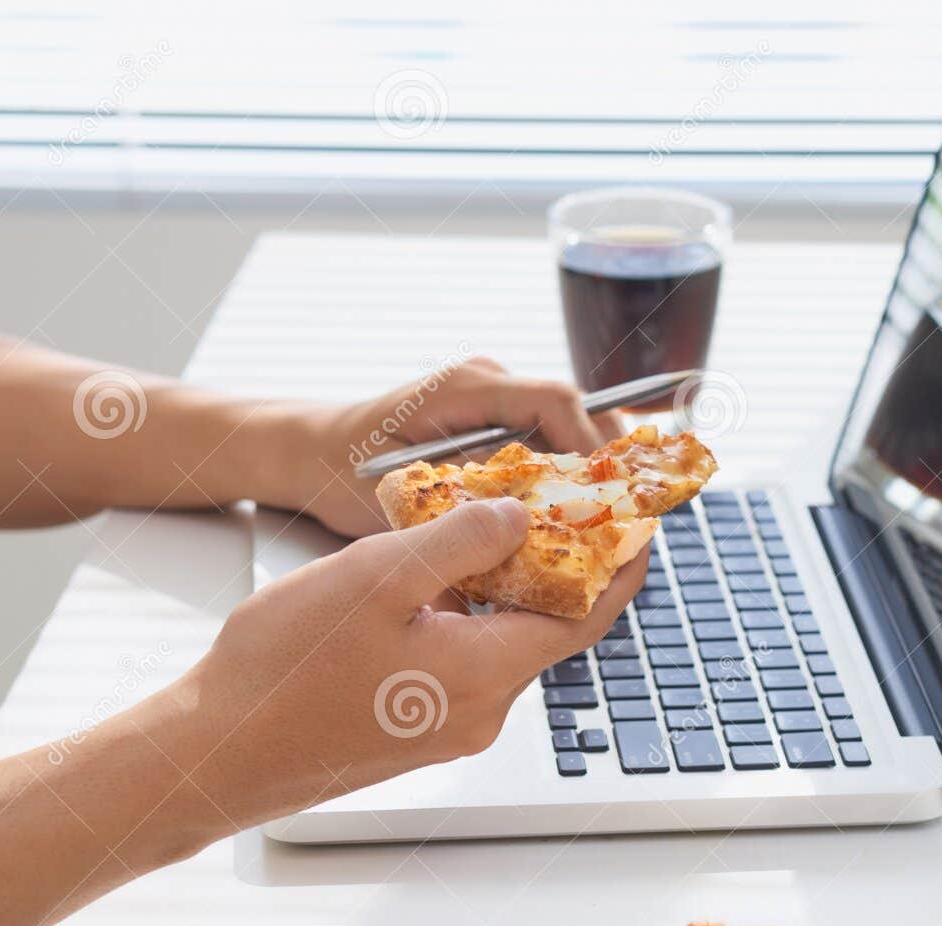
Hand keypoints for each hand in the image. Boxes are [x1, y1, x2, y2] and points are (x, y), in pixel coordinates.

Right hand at [175, 497, 646, 825]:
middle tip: (558, 507)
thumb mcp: (377, 577)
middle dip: (561, 567)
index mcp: (487, 675)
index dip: (620, 567)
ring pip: (500, 644)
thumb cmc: (282, 670)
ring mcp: (446, 728)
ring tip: (488, 529)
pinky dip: (467, 618)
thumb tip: (521, 518)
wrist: (214, 752)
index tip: (638, 525)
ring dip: (505, 590)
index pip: (586, 618)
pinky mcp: (412, 732)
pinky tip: (431, 582)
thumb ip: (459, 542)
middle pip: (547, 629)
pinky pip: (462, 664)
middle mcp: (480, 713)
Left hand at [259, 355, 622, 537]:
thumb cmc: (341, 468)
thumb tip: (522, 526)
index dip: (592, 442)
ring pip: (565, 428)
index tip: (611, 491)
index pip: (554, 399)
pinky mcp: (491, 421)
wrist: (310, 452)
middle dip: (607, 458)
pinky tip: (574, 517)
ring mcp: (492, 399)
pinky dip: (563, 476)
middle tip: (631, 511)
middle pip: (574, 410)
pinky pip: (544, 441)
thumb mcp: (401, 491)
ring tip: (613, 518)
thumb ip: (463, 500)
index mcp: (469, 386)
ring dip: (589, 470)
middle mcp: (488, 383)